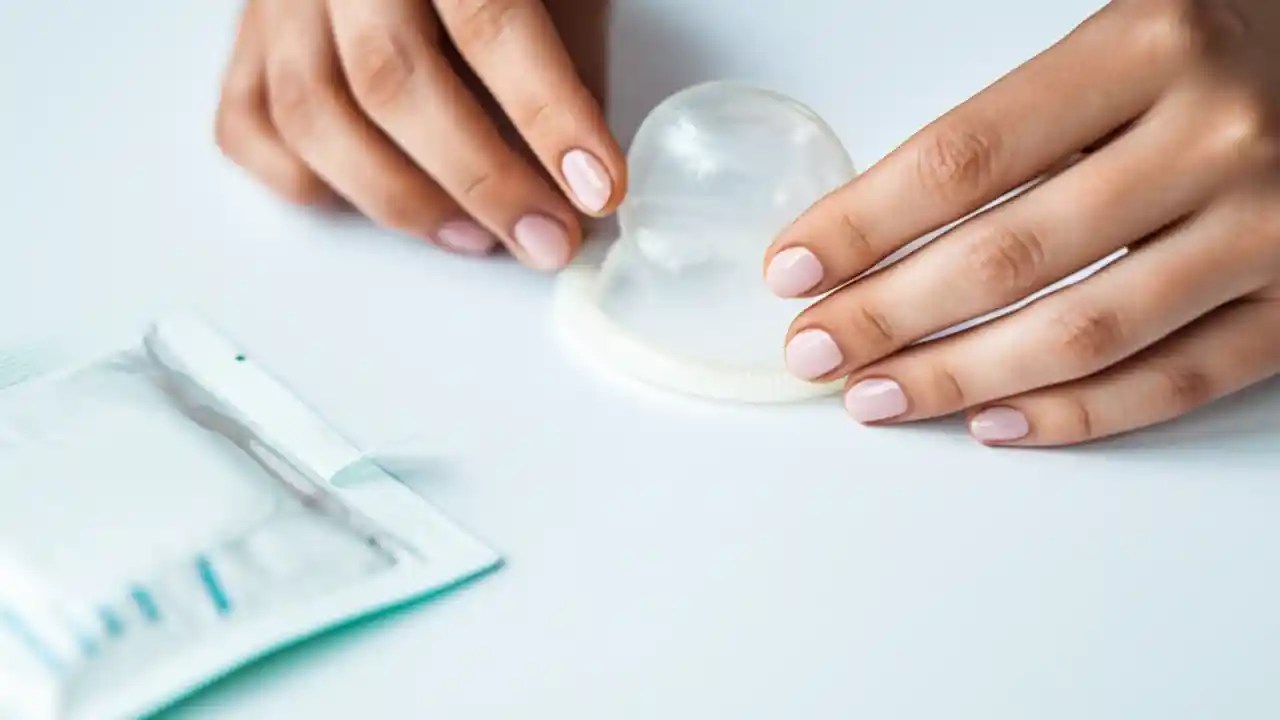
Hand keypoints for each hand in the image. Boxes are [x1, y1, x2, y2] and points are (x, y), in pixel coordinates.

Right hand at [215, 0, 623, 269]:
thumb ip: (567, 53)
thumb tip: (581, 172)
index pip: (487, 21)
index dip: (547, 114)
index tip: (597, 187)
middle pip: (391, 82)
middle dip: (482, 180)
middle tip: (546, 237)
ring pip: (312, 116)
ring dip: (403, 199)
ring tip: (478, 236)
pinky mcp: (244, 37)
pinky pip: (250, 127)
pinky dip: (311, 184)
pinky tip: (383, 200)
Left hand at [764, 0, 1279, 445]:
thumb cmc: (1217, 53)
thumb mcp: (1119, 43)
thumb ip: (1015, 128)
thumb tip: (876, 234)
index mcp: (1148, 47)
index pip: (963, 159)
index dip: (863, 226)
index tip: (794, 270)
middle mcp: (1215, 136)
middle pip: (1009, 256)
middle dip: (888, 316)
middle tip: (817, 349)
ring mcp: (1267, 227)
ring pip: (1083, 332)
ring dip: (960, 378)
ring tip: (878, 396)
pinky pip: (1175, 381)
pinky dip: (1075, 414)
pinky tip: (994, 422)